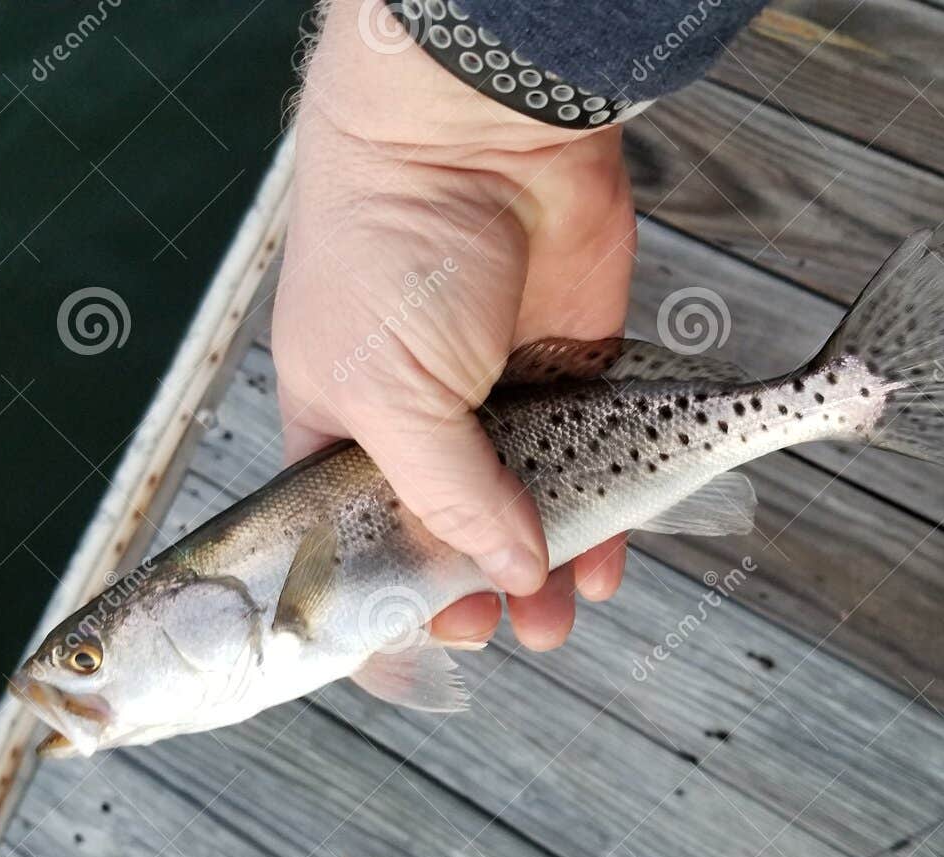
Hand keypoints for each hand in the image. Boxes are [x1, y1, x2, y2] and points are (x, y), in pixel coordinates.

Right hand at [271, 0, 634, 649]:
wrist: (482, 132)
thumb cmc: (392, 251)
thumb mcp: (388, 396)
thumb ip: (447, 497)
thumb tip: (507, 573)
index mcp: (339, 431)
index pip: (354, 538)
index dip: (386, 592)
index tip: (426, 637)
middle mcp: (418, 422)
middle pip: (450, 533)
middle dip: (475, 591)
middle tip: (503, 630)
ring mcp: (500, 398)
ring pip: (528, 507)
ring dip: (543, 569)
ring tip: (556, 619)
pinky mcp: (574, 373)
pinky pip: (593, 461)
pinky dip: (604, 515)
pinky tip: (604, 562)